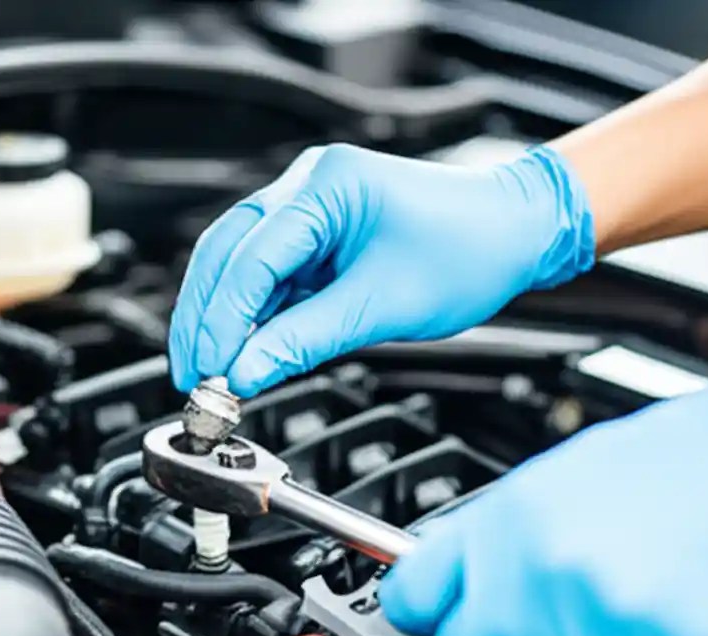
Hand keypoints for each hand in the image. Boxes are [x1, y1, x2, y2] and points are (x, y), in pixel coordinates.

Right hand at [168, 143, 594, 395]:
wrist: (517, 230)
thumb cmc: (470, 250)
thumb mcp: (381, 307)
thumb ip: (304, 341)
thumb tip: (245, 374)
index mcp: (325, 186)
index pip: (249, 259)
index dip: (222, 322)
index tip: (210, 373)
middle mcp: (306, 186)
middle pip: (226, 254)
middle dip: (203, 319)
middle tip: (190, 377)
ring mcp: (308, 207)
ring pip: (238, 264)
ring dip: (221, 318)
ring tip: (208, 372)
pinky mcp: (316, 234)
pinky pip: (269, 275)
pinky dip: (252, 314)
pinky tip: (241, 350)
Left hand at [379, 332, 707, 635]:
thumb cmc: (686, 459)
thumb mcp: (562, 480)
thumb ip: (506, 545)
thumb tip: (474, 599)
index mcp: (505, 525)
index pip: (413, 601)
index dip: (435, 623)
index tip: (459, 630)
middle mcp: (542, 577)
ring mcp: (606, 627)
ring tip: (640, 631)